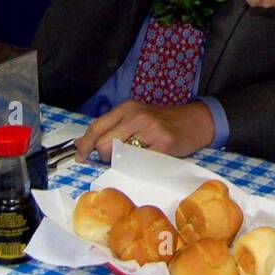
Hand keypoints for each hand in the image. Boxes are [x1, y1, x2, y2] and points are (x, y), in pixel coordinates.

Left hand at [74, 100, 215, 162]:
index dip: (84, 145)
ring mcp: (150, 128)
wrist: (194, 122)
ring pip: (120, 155)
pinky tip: (150, 158)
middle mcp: (136, 115)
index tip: (80, 157)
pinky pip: (140, 163)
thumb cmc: (162, 123)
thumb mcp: (135, 119)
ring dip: (123, 161)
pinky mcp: (163, 143)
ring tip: (137, 155)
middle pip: (104, 145)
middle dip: (106, 157)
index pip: (96, 127)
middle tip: (119, 156)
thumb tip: (80, 144)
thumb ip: (111, 129)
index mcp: (127, 108)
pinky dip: (139, 166)